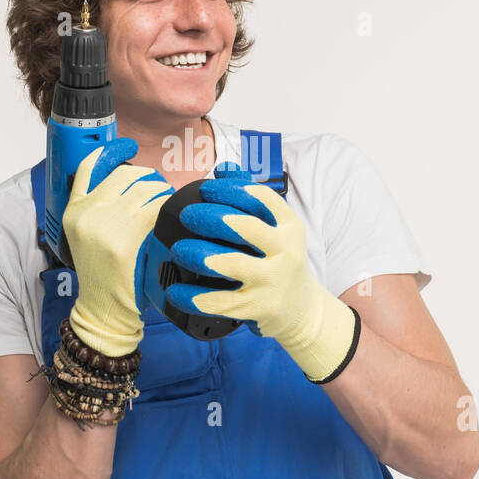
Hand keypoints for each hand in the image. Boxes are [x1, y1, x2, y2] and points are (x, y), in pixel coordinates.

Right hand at [62, 138, 173, 357]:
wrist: (105, 309)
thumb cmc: (104, 274)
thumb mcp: (89, 236)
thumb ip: (99, 208)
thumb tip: (130, 180)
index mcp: (74, 211)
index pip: (89, 165)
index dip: (112, 150)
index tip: (128, 145)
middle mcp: (87, 213)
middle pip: (126, 173)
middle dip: (148, 178)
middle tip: (158, 192)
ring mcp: (106, 224)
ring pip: (146, 187)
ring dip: (162, 192)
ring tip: (166, 207)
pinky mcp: (127, 237)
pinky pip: (157, 207)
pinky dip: (168, 209)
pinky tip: (169, 219)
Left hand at [163, 163, 360, 382]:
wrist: (303, 309)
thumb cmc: (281, 261)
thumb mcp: (277, 230)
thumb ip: (252, 199)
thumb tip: (224, 168)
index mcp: (290, 226)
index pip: (261, 199)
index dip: (230, 190)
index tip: (206, 189)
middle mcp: (286, 252)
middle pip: (245, 227)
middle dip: (211, 218)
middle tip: (187, 215)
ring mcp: (273, 281)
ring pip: (231, 264)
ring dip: (199, 255)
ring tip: (178, 250)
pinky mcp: (258, 307)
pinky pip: (220, 301)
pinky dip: (193, 297)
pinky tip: (175, 290)